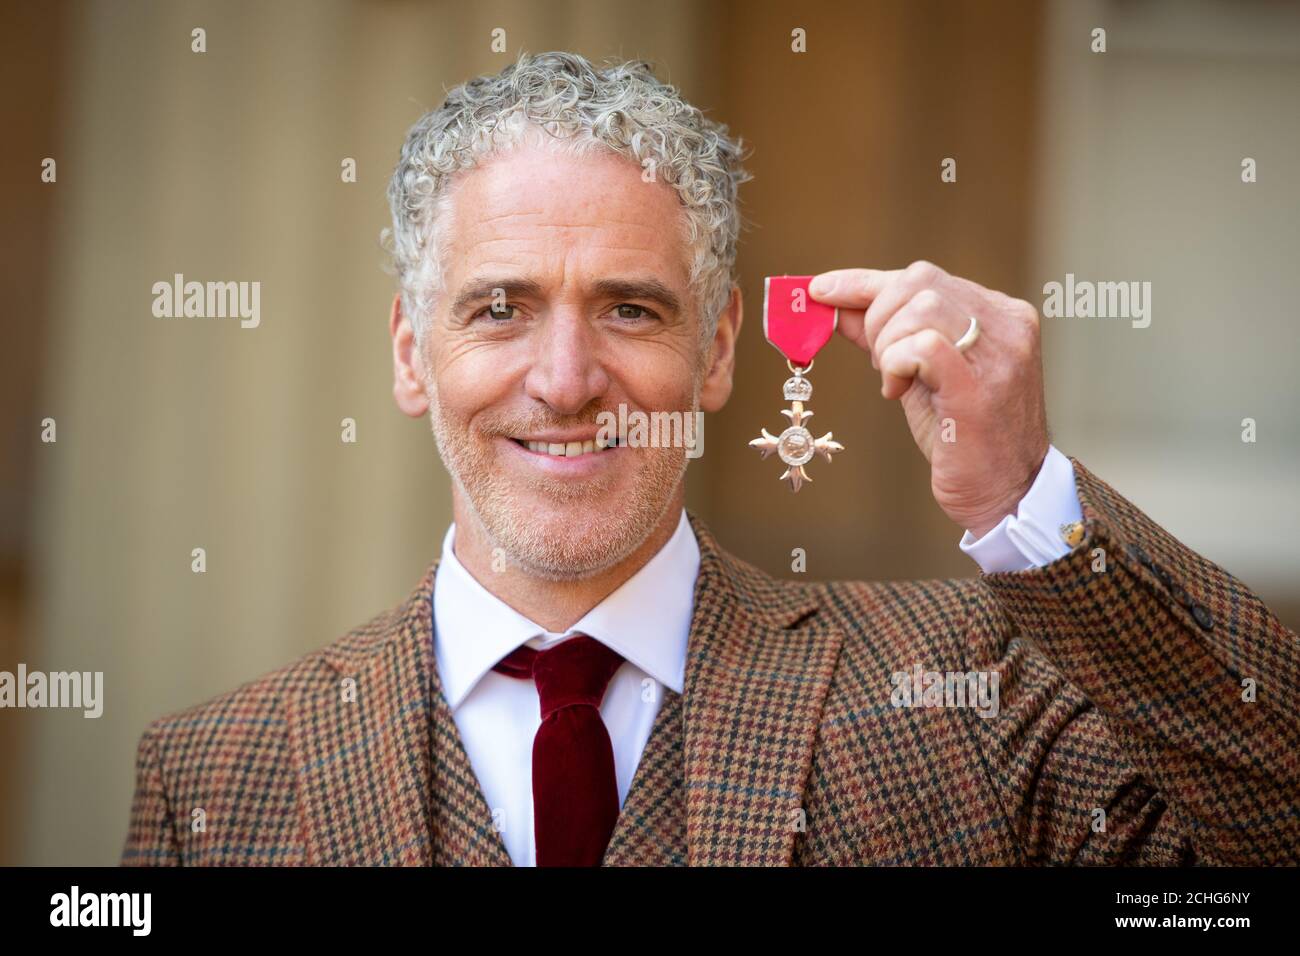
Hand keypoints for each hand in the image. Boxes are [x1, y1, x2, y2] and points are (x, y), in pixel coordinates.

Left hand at [809, 261, 1049, 537]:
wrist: (1005, 493)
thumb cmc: (962, 438)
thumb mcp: (921, 375)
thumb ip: (887, 337)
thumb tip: (836, 307)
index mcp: (999, 314)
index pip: (923, 276)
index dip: (864, 281)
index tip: (822, 290)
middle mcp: (1007, 324)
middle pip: (918, 281)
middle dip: (877, 319)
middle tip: (880, 363)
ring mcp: (999, 353)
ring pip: (920, 306)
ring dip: (888, 345)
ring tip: (896, 382)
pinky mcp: (979, 386)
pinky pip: (923, 345)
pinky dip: (896, 364)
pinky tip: (898, 392)